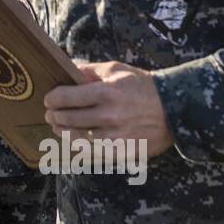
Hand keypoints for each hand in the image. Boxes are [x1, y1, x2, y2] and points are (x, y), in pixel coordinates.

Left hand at [43, 61, 173, 155]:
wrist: (175, 109)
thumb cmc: (143, 86)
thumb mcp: (116, 70)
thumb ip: (89, 71)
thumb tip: (67, 71)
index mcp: (106, 93)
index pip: (65, 98)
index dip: (52, 99)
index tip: (49, 99)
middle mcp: (109, 116)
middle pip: (67, 119)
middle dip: (54, 115)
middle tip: (50, 113)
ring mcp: (115, 137)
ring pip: (76, 138)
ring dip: (63, 132)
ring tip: (59, 126)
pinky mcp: (122, 153)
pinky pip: (92, 152)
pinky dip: (80, 145)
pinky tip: (76, 140)